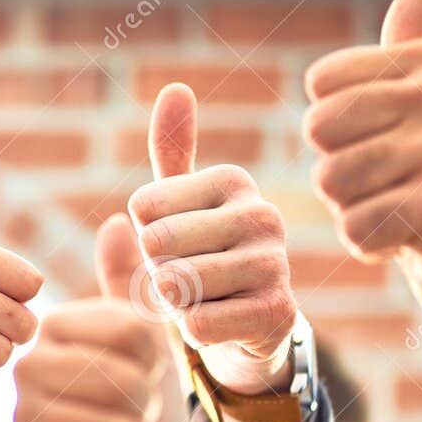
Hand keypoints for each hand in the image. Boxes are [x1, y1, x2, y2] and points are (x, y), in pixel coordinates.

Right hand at [11, 283, 189, 421]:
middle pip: (123, 382)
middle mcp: (25, 369)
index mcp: (54, 327)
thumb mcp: (148, 343)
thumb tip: (117, 222)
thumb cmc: (140, 402)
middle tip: (141, 417)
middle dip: (149, 407)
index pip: (132, 332)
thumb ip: (132, 288)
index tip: (147, 374)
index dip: (158, 361)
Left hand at [126, 83, 296, 394]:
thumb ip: (170, 153)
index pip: (143, 207)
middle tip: (187, 280)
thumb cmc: (199, 263)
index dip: (144, 239)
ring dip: (176, 304)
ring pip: (176, 284)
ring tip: (205, 300)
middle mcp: (261, 213)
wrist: (245, 331)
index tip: (177, 246)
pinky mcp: (278, 310)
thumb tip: (176, 89)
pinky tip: (220, 326)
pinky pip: (198, 323)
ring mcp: (275, 262)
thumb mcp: (177, 208)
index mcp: (232, 180)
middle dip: (157, 272)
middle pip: (157, 243)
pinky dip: (195, 332)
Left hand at [303, 0, 421, 330]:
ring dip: (352, 209)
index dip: (335, 132)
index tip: (384, 147)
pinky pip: (355, 226)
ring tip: (400, 211)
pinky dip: (368, 245)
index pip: (322, 88)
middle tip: (388, 187)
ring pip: (332, 180)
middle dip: (338, 173)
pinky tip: (408, 241)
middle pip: (320, 130)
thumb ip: (410, 54)